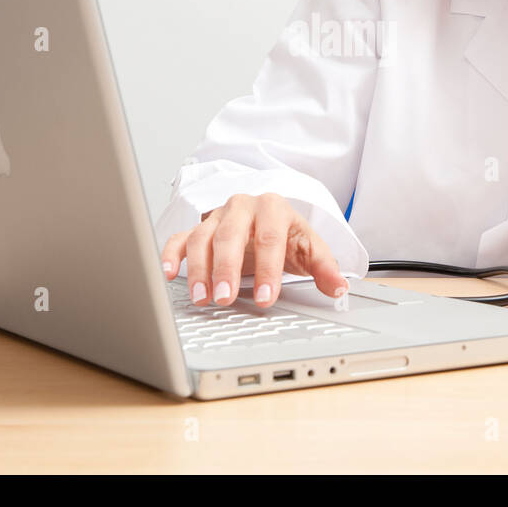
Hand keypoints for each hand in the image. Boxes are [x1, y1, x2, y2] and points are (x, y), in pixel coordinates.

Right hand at [159, 192, 348, 307]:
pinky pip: (179, 238)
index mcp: (273, 207)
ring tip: (201, 298)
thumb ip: (324, 267)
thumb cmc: (288, 235)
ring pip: (202, 238)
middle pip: (230, 236)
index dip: (268, 270)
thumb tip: (339, 287)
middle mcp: (242, 207)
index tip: (266, 299)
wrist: (268, 218)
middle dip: (227, 269)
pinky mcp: (198, 228)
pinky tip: (168, 273)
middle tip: (226, 299)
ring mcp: (217, 217)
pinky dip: (170, 253)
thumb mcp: (309, 247)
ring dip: (199, 269)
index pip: (270, 238)